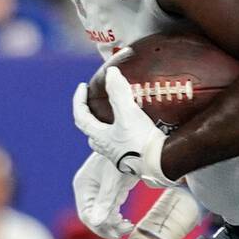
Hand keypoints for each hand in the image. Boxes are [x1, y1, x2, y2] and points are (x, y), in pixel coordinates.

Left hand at [72, 67, 172, 186]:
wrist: (159, 166)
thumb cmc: (140, 142)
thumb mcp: (128, 114)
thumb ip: (118, 92)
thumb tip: (111, 72)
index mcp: (99, 136)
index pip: (80, 115)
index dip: (78, 99)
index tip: (82, 87)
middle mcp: (106, 148)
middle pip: (91, 129)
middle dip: (90, 114)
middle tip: (95, 102)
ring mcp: (119, 155)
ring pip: (105, 139)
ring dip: (106, 126)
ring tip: (114, 115)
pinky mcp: (133, 158)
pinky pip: (121, 144)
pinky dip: (122, 133)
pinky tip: (134, 129)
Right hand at [72, 152, 136, 238]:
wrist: (136, 147)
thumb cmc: (122, 159)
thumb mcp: (113, 181)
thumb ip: (105, 202)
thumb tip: (95, 223)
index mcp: (83, 185)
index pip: (85, 213)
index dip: (98, 226)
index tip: (114, 233)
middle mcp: (88, 190)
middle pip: (93, 216)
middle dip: (107, 227)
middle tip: (123, 233)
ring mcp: (99, 192)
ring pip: (102, 215)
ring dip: (114, 224)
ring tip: (129, 226)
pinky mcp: (110, 192)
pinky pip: (110, 210)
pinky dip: (118, 218)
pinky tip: (127, 222)